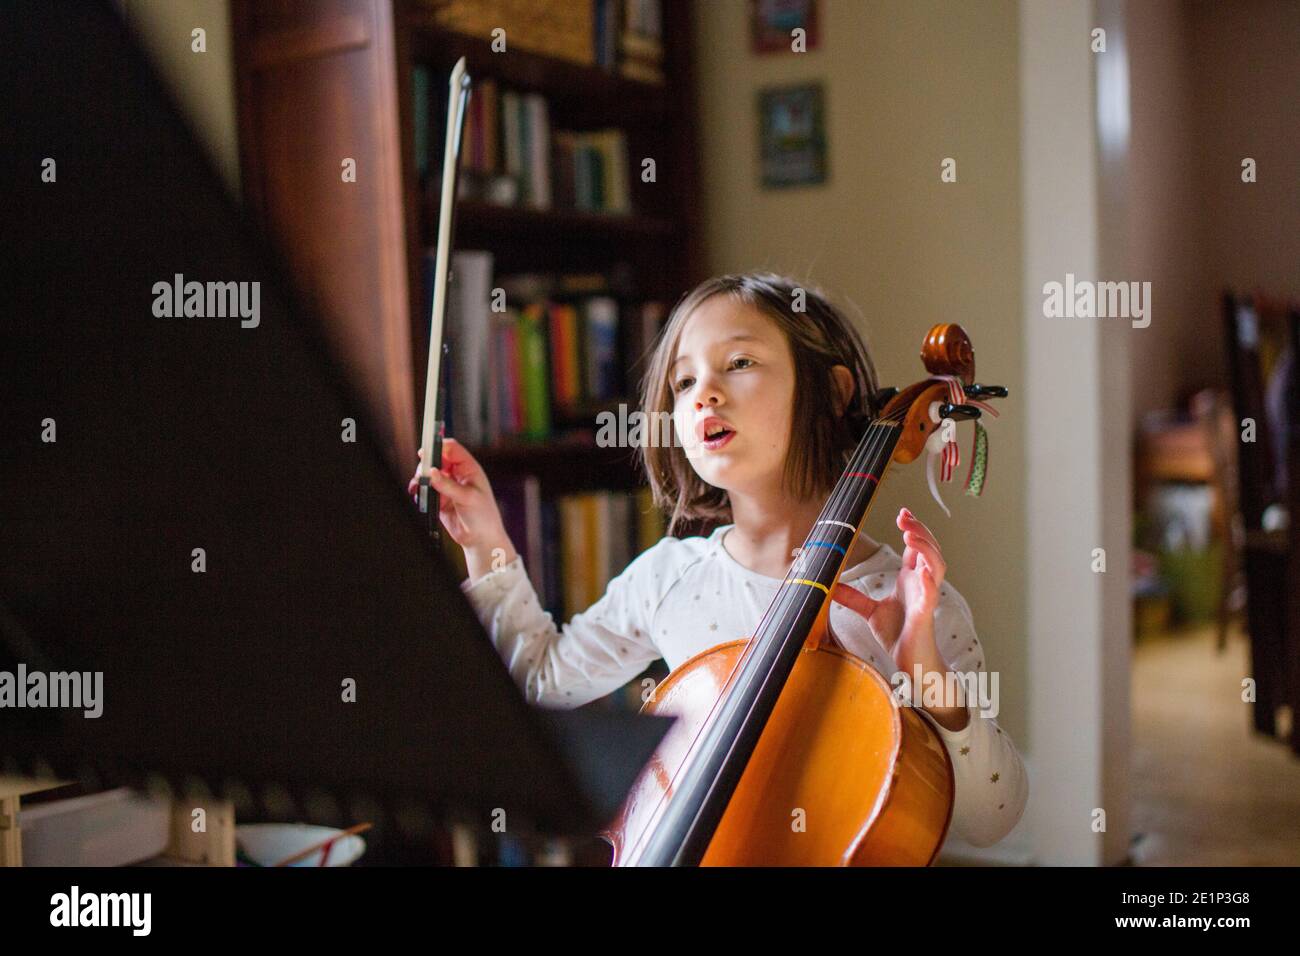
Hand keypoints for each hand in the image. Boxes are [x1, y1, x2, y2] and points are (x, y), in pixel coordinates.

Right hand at [407, 439, 515, 575]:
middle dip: (426, 464)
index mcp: (469, 469)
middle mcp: (457, 475)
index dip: (439, 446)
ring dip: (421, 479)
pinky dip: (419, 492)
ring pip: (428, 475)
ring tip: (419, 486)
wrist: (480, 539)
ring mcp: (447, 487)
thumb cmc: (483, 516)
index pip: (452, 449)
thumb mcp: (468, 497)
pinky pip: (425, 490)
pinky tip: (420, 496)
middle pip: (437, 460)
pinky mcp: (439, 499)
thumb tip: (431, 472)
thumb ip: (447, 485)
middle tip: (421, 473)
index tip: (427, 451)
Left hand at [831, 507, 945, 656]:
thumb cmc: (898, 635)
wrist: (910, 663)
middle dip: (920, 531)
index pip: (916, 548)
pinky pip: (932, 595)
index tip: (902, 513)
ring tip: (910, 535)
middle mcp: (922, 584)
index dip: (912, 528)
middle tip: (904, 517)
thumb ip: (855, 598)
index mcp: (911, 580)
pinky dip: (929, 581)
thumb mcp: (871, 612)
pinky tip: (921, 571)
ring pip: (937, 566)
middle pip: (929, 549)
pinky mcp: (925, 615)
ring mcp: (926, 598)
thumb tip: (832, 586)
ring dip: (926, 549)